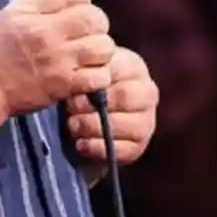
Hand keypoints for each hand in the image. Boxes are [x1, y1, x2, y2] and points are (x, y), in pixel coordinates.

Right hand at [0, 0, 115, 116]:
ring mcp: (60, 62)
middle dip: (95, 23)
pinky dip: (98, 75)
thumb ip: (40, 0)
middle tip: (85, 33)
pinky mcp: (65, 86)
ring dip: (100, 50)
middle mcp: (49, 35)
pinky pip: (100, 76)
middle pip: (96, 18)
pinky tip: (86, 74)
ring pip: (104, 47)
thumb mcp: (10, 13)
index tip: (74, 8)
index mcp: (34, 12)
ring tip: (88, 55)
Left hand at [66, 47, 157, 171]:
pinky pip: (122, 149)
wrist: (86, 117)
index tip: (71, 88)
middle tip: (70, 107)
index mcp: (133, 67)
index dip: (90, 81)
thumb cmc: (83, 88)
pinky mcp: (139, 145)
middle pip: (124, 97)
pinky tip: (81, 144)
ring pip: (126, 124)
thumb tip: (79, 80)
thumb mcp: (83, 73)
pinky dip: (98, 148)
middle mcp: (146, 92)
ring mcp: (147, 120)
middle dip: (92, 104)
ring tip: (73, 125)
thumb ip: (83, 72)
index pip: (115, 71)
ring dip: (94, 126)